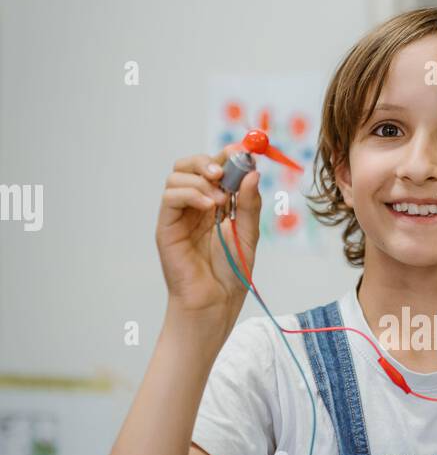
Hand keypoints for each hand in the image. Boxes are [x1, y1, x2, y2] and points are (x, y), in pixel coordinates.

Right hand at [156, 143, 261, 323]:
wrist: (215, 303)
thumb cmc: (230, 274)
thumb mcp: (248, 234)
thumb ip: (249, 205)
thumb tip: (253, 173)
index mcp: (214, 204)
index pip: (215, 169)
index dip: (227, 156)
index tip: (243, 151)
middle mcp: (194, 205)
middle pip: (189, 165)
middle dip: (208, 160)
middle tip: (225, 169)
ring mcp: (178, 215)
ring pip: (177, 176)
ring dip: (200, 179)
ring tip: (220, 199)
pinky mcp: (166, 227)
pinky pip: (170, 197)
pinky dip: (189, 193)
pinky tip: (208, 206)